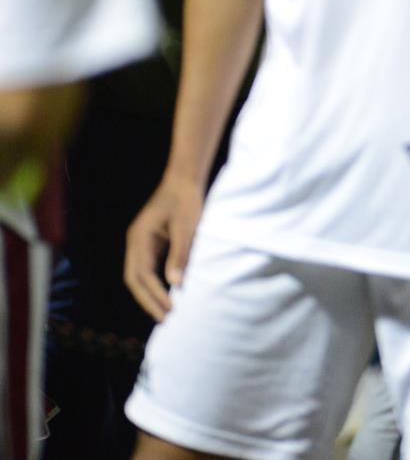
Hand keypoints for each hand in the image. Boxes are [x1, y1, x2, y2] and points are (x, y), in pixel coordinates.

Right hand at [125, 175, 203, 321]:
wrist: (186, 178)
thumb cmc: (187, 200)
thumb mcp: (186, 227)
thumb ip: (180, 254)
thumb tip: (176, 283)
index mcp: (140, 239)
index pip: (141, 275)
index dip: (153, 294)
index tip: (168, 309)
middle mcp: (136, 242)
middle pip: (135, 279)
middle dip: (149, 300)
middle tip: (165, 319)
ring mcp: (142, 242)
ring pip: (140, 275)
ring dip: (152, 293)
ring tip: (167, 311)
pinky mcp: (152, 241)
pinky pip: (150, 267)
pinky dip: (156, 281)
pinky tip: (169, 292)